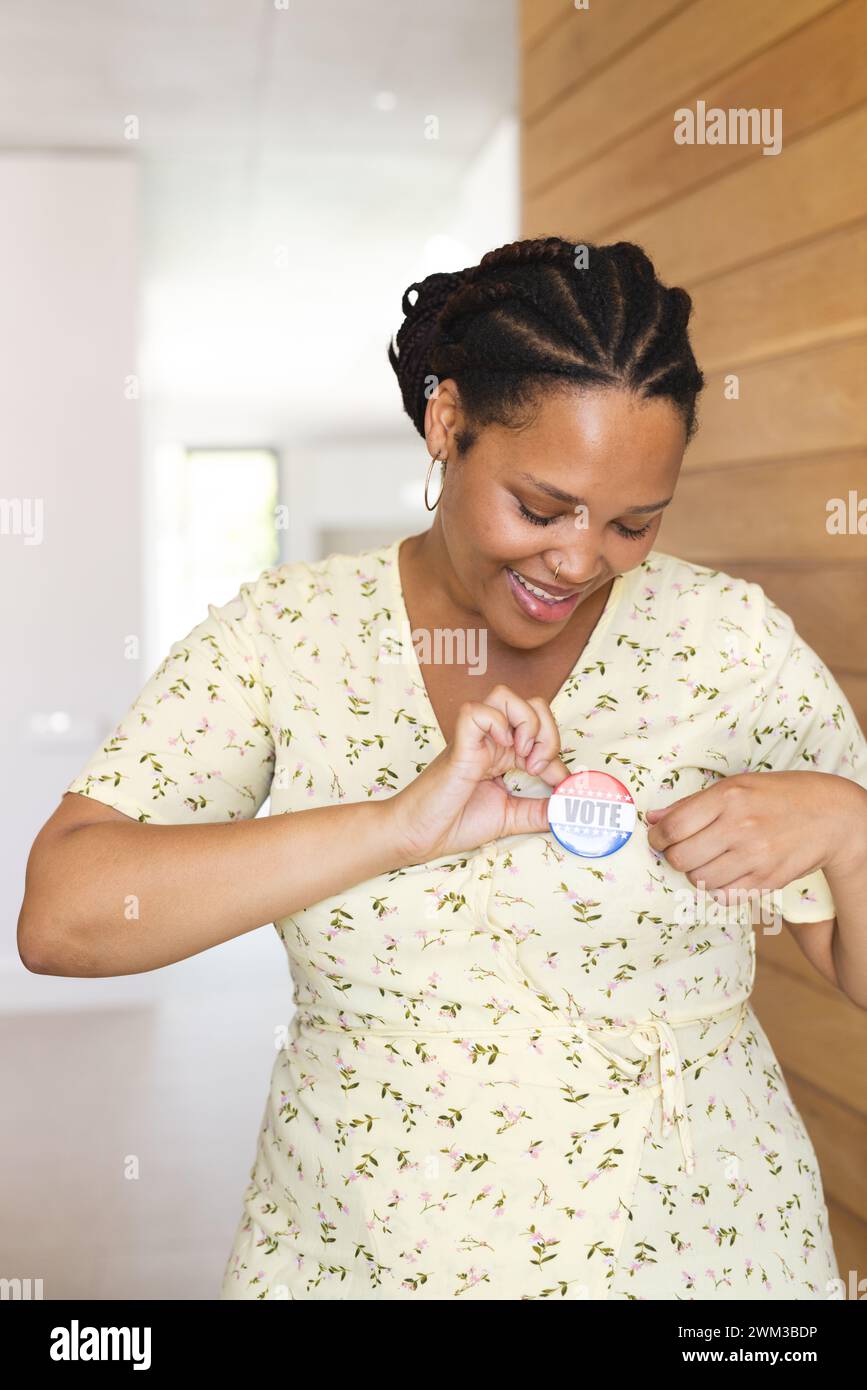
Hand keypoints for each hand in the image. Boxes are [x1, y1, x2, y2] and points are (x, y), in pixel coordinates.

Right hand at [386, 684, 569, 864]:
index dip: (560, 758)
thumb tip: (569, 809)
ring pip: (505, 696)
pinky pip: (476, 711)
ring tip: (523, 755)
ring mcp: (475, 739)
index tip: (563, 788)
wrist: (418, 835)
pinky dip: (496, 724)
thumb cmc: (455, 822)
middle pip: (532, 704)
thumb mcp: (510, 817)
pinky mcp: (458, 745)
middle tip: (538, 766)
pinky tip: (501, 750)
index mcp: (504, 753)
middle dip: (548, 731)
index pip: (544, 732)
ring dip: (527, 722)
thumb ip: (539, 812)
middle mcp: (491, 739)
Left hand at [645, 770, 859, 898]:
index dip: (657, 838)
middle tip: (682, 851)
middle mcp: (740, 827)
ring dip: (696, 873)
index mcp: (728, 797)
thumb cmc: (777, 796)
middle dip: (674, 857)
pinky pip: (724, 897)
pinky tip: (725, 874)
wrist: (830, 815)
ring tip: (707, 859)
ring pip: (700, 880)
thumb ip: (691, 805)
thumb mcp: (734, 786)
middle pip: (681, 858)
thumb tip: (653, 819)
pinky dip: (717, 889)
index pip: (673, 828)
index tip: (659, 839)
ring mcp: (755, 856)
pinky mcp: (767, 880)